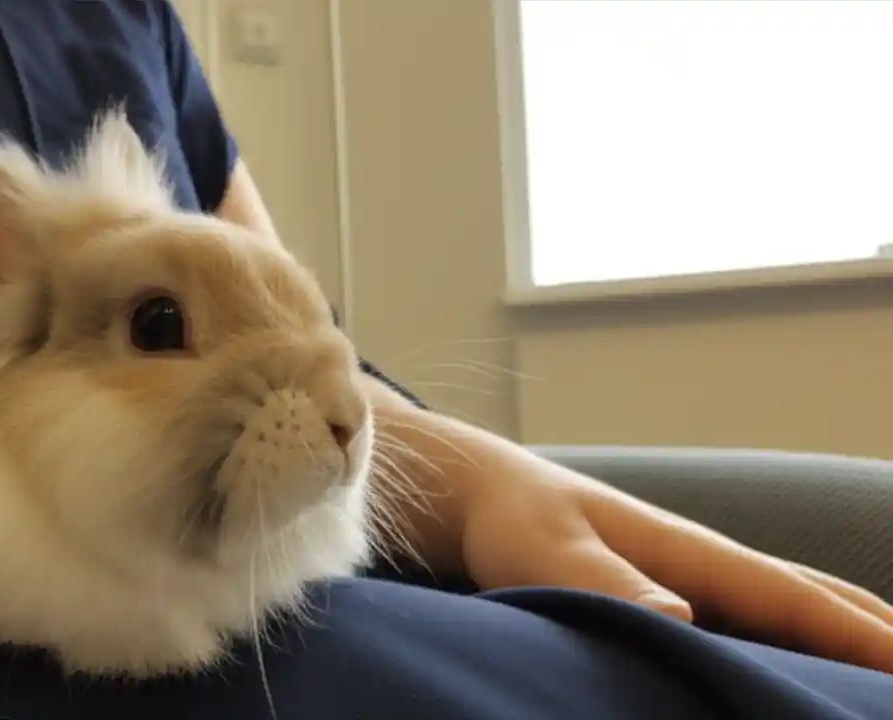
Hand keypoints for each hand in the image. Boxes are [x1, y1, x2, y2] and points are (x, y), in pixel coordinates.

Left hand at [365, 379, 892, 674]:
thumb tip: (681, 619)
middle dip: (876, 632)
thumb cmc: (507, 518)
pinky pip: (751, 612)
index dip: (862, 637)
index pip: (795, 598)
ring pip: (787, 601)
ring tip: (887, 666)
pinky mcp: (661, 585)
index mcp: (688, 550)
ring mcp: (685, 571)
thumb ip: (607, 581)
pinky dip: (794, 632)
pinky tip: (792, 658)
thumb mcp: (545, 551)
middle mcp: (701, 559)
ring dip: (842, 631)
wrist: (473, 490)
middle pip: (812, 596)